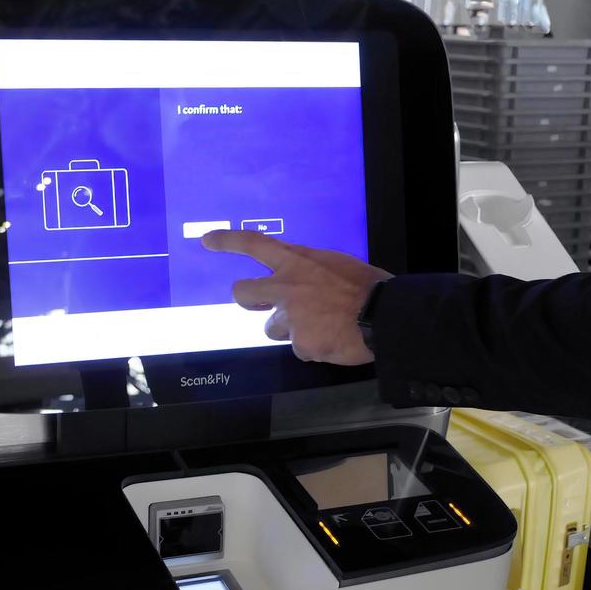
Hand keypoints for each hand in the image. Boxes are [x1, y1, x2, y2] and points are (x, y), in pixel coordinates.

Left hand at [202, 230, 391, 365]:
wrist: (383, 316)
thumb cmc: (369, 286)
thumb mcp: (337, 264)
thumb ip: (313, 272)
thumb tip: (309, 282)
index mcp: (297, 262)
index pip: (254, 244)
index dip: (228, 242)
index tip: (207, 240)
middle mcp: (285, 287)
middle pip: (243, 292)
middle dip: (248, 299)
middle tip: (260, 304)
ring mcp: (289, 318)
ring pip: (273, 328)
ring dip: (291, 329)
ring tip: (321, 327)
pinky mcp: (299, 344)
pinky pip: (301, 349)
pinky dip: (315, 347)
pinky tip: (334, 342)